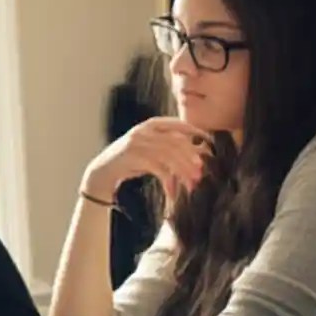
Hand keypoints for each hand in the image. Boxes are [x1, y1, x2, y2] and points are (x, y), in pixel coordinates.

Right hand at [83, 117, 211, 200]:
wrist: (103, 171)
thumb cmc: (132, 161)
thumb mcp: (152, 149)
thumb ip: (170, 147)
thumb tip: (199, 154)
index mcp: (153, 123)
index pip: (180, 125)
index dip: (197, 134)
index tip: (211, 145)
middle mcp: (146, 130)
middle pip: (177, 142)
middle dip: (191, 158)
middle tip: (201, 173)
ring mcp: (138, 141)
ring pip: (170, 155)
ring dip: (183, 171)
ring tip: (191, 184)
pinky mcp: (133, 156)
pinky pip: (158, 168)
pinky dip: (168, 182)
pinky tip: (172, 192)